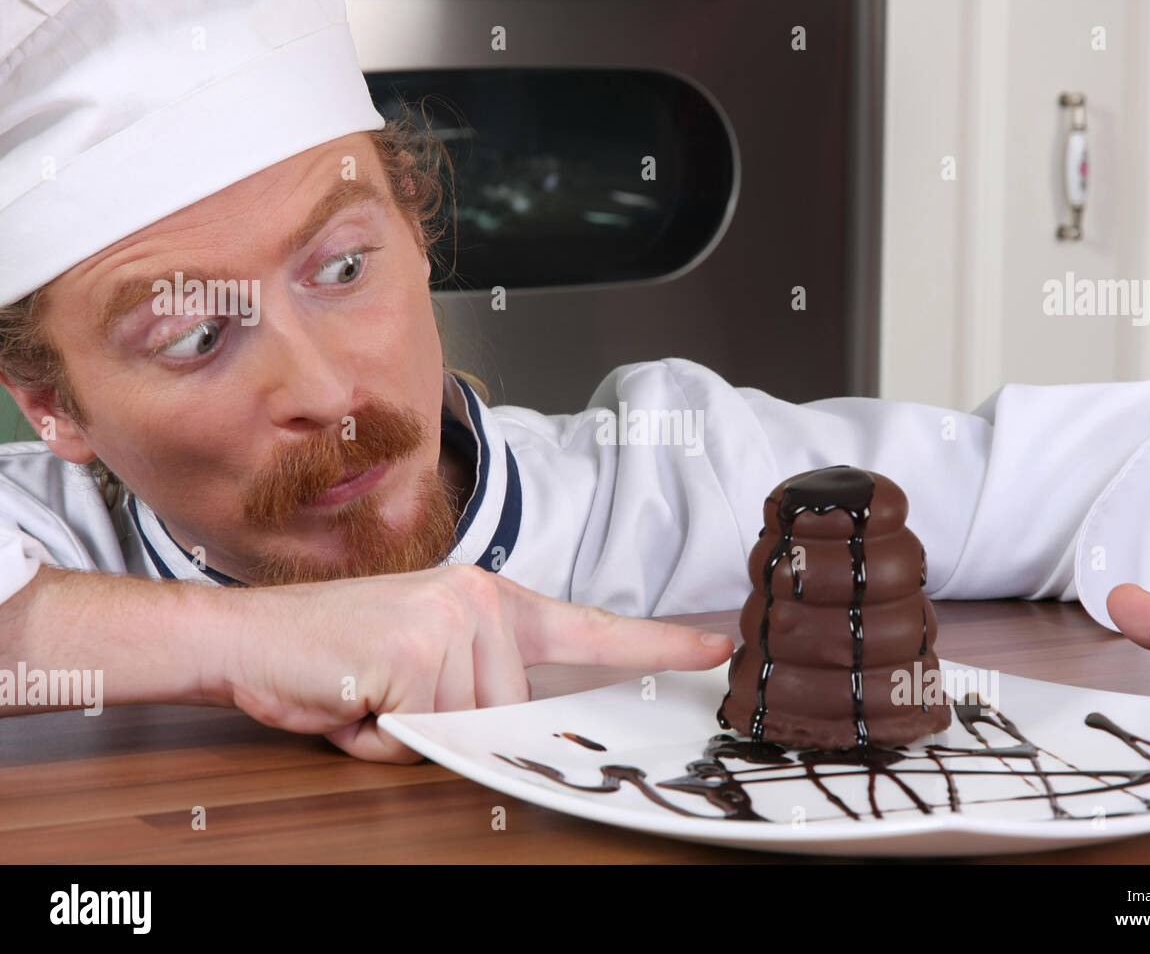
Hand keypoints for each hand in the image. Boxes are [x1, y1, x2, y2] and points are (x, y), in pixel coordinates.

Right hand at [214, 564, 734, 761]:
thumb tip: (515, 730)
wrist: (248, 639)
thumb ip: (479, 688)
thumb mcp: (424, 664)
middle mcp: (479, 599)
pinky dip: (381, 738)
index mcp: (490, 599)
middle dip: (451, 725)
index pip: (589, 628)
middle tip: (390, 694)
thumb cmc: (337, 657)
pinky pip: (420, 735)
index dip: (656, 644)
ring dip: (411, 733)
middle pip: (509, 713)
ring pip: (466, 728)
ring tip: (369, 695)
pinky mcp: (415, 651)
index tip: (712, 650)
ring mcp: (449, 621)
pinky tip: (355, 699)